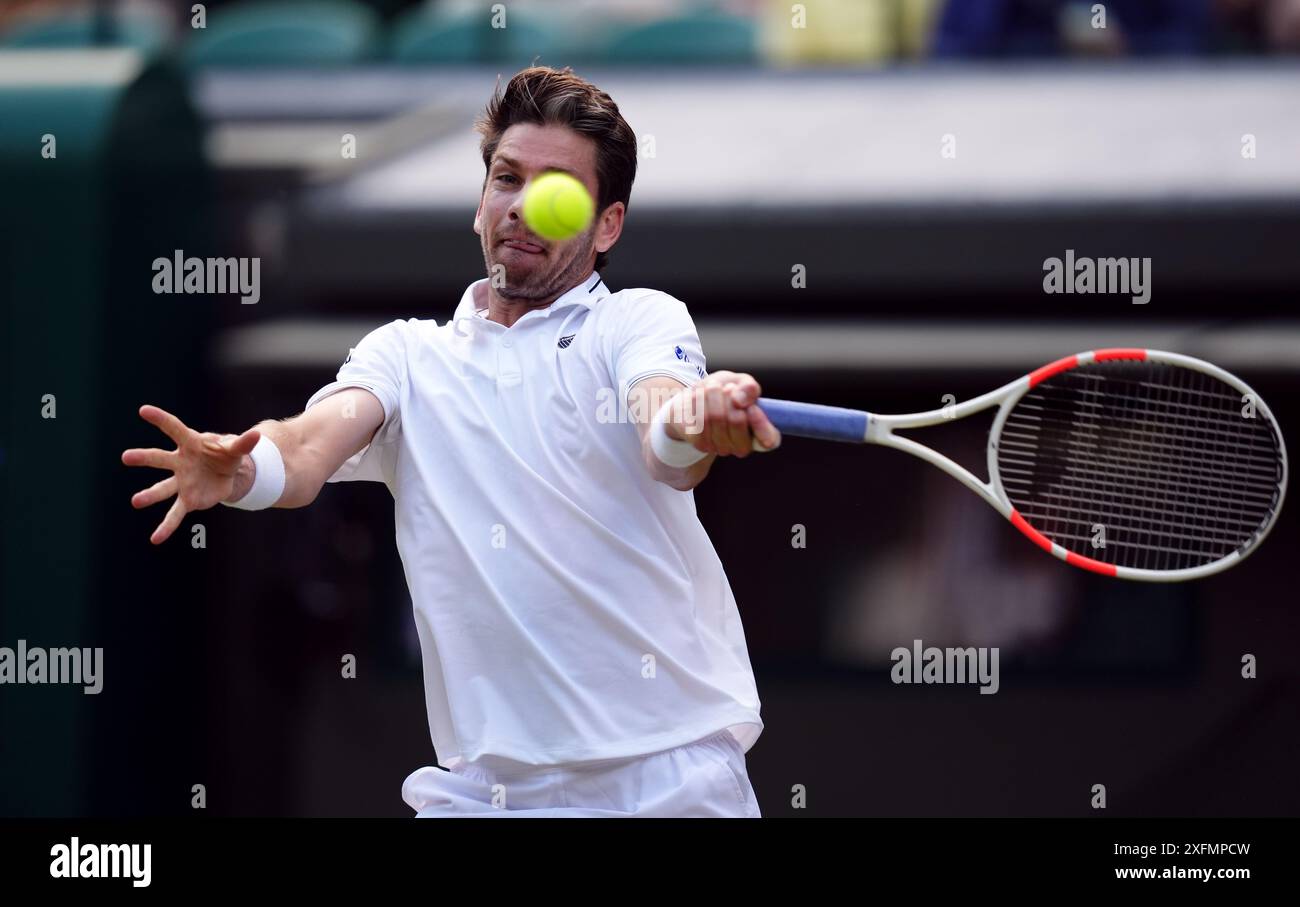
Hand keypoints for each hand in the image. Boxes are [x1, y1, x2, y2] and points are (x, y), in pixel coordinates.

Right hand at [121, 405, 261, 544]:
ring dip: (150, 494)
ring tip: (136, 501)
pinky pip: (175, 513)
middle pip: (160, 458)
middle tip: (126, 457)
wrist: (226, 474)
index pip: (174, 428)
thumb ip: (243, 443)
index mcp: (190, 443)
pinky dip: (166, 527)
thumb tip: (257, 434)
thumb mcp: (235, 448)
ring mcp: (180, 481)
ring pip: (163, 487)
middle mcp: (179, 462)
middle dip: (144, 458)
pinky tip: (156, 539)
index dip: (160, 419)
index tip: (144, 410)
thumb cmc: (224, 454)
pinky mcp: (187, 499)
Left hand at [672, 371, 780, 457]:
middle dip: (729, 396)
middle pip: (737, 420)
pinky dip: (698, 402)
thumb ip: (748, 388)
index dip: (761, 424)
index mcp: (762, 434)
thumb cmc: (726, 392)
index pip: (770, 441)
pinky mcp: (702, 445)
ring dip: (712, 395)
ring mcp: (722, 448)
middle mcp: (743, 447)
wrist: (699, 398)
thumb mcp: (742, 383)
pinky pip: (699, 420)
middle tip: (727, 387)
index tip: (751, 407)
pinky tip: (699, 395)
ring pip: (715, 418)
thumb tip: (740, 400)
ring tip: (712, 386)